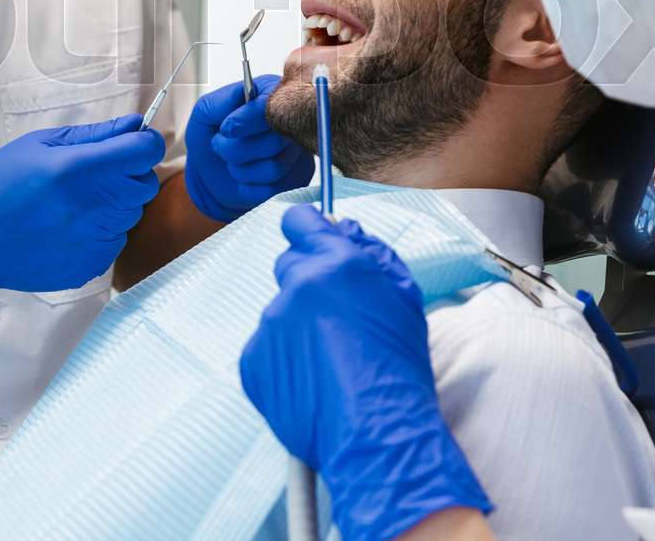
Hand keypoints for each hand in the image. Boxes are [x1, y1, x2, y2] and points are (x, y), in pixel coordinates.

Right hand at [0, 114, 164, 314]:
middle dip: (129, 174)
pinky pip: (114, 241)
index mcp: (77, 169)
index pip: (144, 152)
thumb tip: (135, 124)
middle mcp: (92, 207)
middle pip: (144, 184)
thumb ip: (93, 135)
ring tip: (73, 204)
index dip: (144, 143)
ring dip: (113, 205)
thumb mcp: (36, 145)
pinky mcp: (90, 266)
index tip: (131, 143)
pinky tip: (67, 228)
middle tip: (94, 175)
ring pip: (130, 214)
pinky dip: (100, 232)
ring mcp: (93, 241)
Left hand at [183, 75, 314, 221]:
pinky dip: (249, 187)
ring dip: (241, 170)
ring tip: (232, 162)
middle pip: (274, 141)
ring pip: (273, 168)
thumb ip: (220, 102)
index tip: (226, 129)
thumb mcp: (204, 114)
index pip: (273, 106)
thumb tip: (241, 93)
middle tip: (219, 145)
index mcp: (272, 95)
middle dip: (236, 150)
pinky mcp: (296, 179)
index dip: (248, 120)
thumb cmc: (211, 136)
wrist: (210, 172)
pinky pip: (273, 189)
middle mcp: (292, 122)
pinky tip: (245, 178)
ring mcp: (298, 153)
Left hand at [239, 206, 491, 540]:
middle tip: (338, 321)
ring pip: (280, 314)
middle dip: (309, 285)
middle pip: (289, 267)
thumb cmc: (399, 366)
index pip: (299, 222)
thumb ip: (369, 252)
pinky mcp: (252, 360)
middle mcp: (296, 288)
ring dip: (299, 328)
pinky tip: (314, 381)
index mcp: (334, 265)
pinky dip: (284, 361)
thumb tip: (341, 227)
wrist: (377, 430)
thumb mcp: (402, 296)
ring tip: (332, 362)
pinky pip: (266, 350)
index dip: (304, 227)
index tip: (307, 234)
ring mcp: (270, 325)